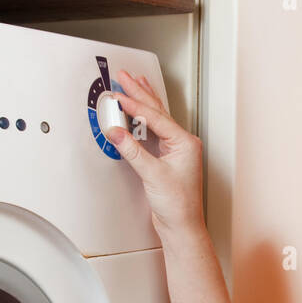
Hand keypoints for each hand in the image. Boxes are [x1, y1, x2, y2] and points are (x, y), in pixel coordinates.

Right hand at [105, 69, 203, 235]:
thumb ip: (132, 151)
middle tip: (125, 75)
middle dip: (140, 92)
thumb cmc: (178, 206)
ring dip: (143, 101)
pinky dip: (142, 119)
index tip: (118, 96)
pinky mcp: (166, 159)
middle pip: (157, 111)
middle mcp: (182, 144)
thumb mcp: (152, 174)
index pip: (155, 117)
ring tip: (133, 83)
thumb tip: (116, 131)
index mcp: (185, 143)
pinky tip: (136, 111)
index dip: (135, 105)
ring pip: (156, 118)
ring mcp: (175, 150)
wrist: (181, 226)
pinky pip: (153, 131)